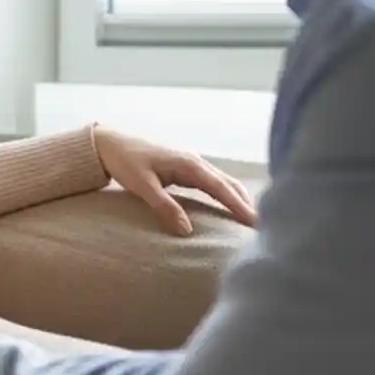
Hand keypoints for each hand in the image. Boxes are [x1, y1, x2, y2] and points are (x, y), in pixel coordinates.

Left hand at [94, 126, 257, 235]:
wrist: (110, 144)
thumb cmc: (125, 162)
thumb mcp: (142, 185)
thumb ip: (164, 206)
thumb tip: (186, 230)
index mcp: (188, 164)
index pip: (220, 187)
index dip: (238, 205)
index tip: (256, 222)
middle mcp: (195, 162)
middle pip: (228, 184)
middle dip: (246, 203)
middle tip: (264, 226)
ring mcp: (191, 164)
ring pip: (223, 182)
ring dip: (238, 199)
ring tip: (253, 221)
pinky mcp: (185, 169)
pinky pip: (212, 183)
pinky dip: (226, 194)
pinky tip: (230, 208)